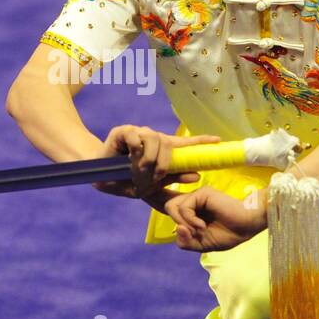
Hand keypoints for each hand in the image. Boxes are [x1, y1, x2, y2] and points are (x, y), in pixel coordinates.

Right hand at [90, 125, 220, 207]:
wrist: (100, 178)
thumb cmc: (125, 181)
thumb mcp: (150, 187)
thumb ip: (171, 182)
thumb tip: (197, 176)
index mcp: (161, 151)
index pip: (184, 144)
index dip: (201, 141)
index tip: (218, 141)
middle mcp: (152, 138)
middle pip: (167, 143)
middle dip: (164, 163)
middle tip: (155, 176)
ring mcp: (138, 133)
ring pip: (153, 139)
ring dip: (148, 159)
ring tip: (139, 170)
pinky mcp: (123, 131)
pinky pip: (135, 137)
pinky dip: (134, 149)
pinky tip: (128, 157)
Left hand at [164, 184, 267, 252]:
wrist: (246, 228)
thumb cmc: (227, 235)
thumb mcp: (200, 244)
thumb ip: (184, 241)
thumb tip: (178, 228)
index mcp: (190, 211)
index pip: (169, 209)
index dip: (165, 214)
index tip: (177, 228)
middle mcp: (192, 201)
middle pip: (168, 208)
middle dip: (177, 224)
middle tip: (193, 233)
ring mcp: (197, 195)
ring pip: (171, 206)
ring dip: (183, 223)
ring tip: (198, 230)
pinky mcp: (202, 192)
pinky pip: (184, 207)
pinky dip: (190, 220)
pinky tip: (202, 226)